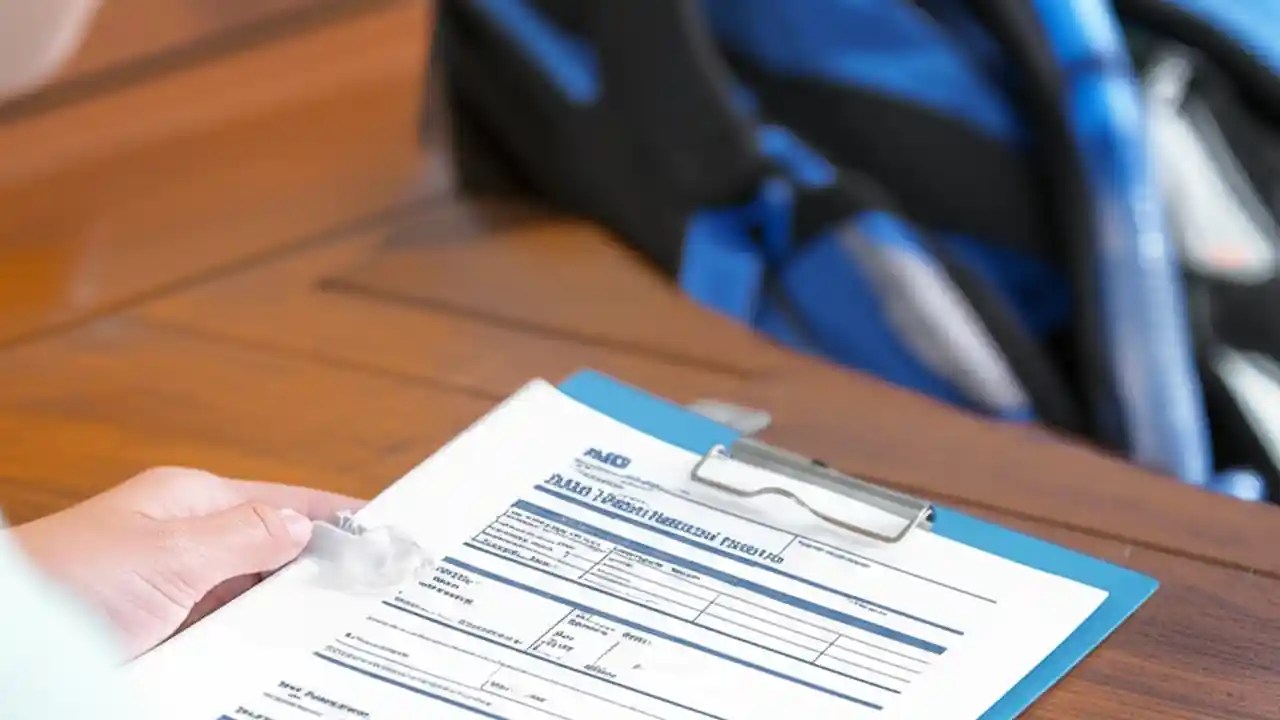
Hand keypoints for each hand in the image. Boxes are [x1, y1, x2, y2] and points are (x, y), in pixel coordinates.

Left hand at [9, 466, 362, 657]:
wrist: (13, 637)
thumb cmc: (66, 581)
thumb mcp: (171, 554)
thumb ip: (245, 537)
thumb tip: (303, 526)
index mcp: (191, 500)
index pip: (286, 501)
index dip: (338, 514)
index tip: (386, 527)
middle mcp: (187, 537)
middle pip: (276, 550)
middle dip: (321, 568)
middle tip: (376, 586)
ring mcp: (175, 584)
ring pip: (254, 593)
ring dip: (286, 607)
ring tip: (341, 620)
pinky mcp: (164, 627)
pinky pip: (226, 629)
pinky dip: (254, 637)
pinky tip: (281, 649)